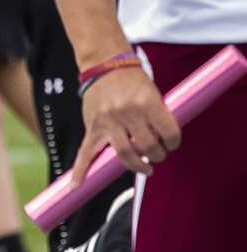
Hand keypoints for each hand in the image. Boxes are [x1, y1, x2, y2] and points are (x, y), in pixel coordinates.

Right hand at [73, 64, 178, 182]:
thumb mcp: (152, 93)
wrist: (105, 65)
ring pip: (124, 155)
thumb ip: (157, 117)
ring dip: (137, 166)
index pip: (169, 133)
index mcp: (147, 103)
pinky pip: (85, 152)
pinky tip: (76, 186)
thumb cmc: (133, 81)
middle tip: (157, 154)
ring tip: (145, 167)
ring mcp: (107, 121)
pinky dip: (80, 170)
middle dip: (157, 155)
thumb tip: (163, 143)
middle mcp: (127, 113)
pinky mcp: (93, 126)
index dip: (174, 142)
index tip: (171, 142)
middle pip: (148, 147)